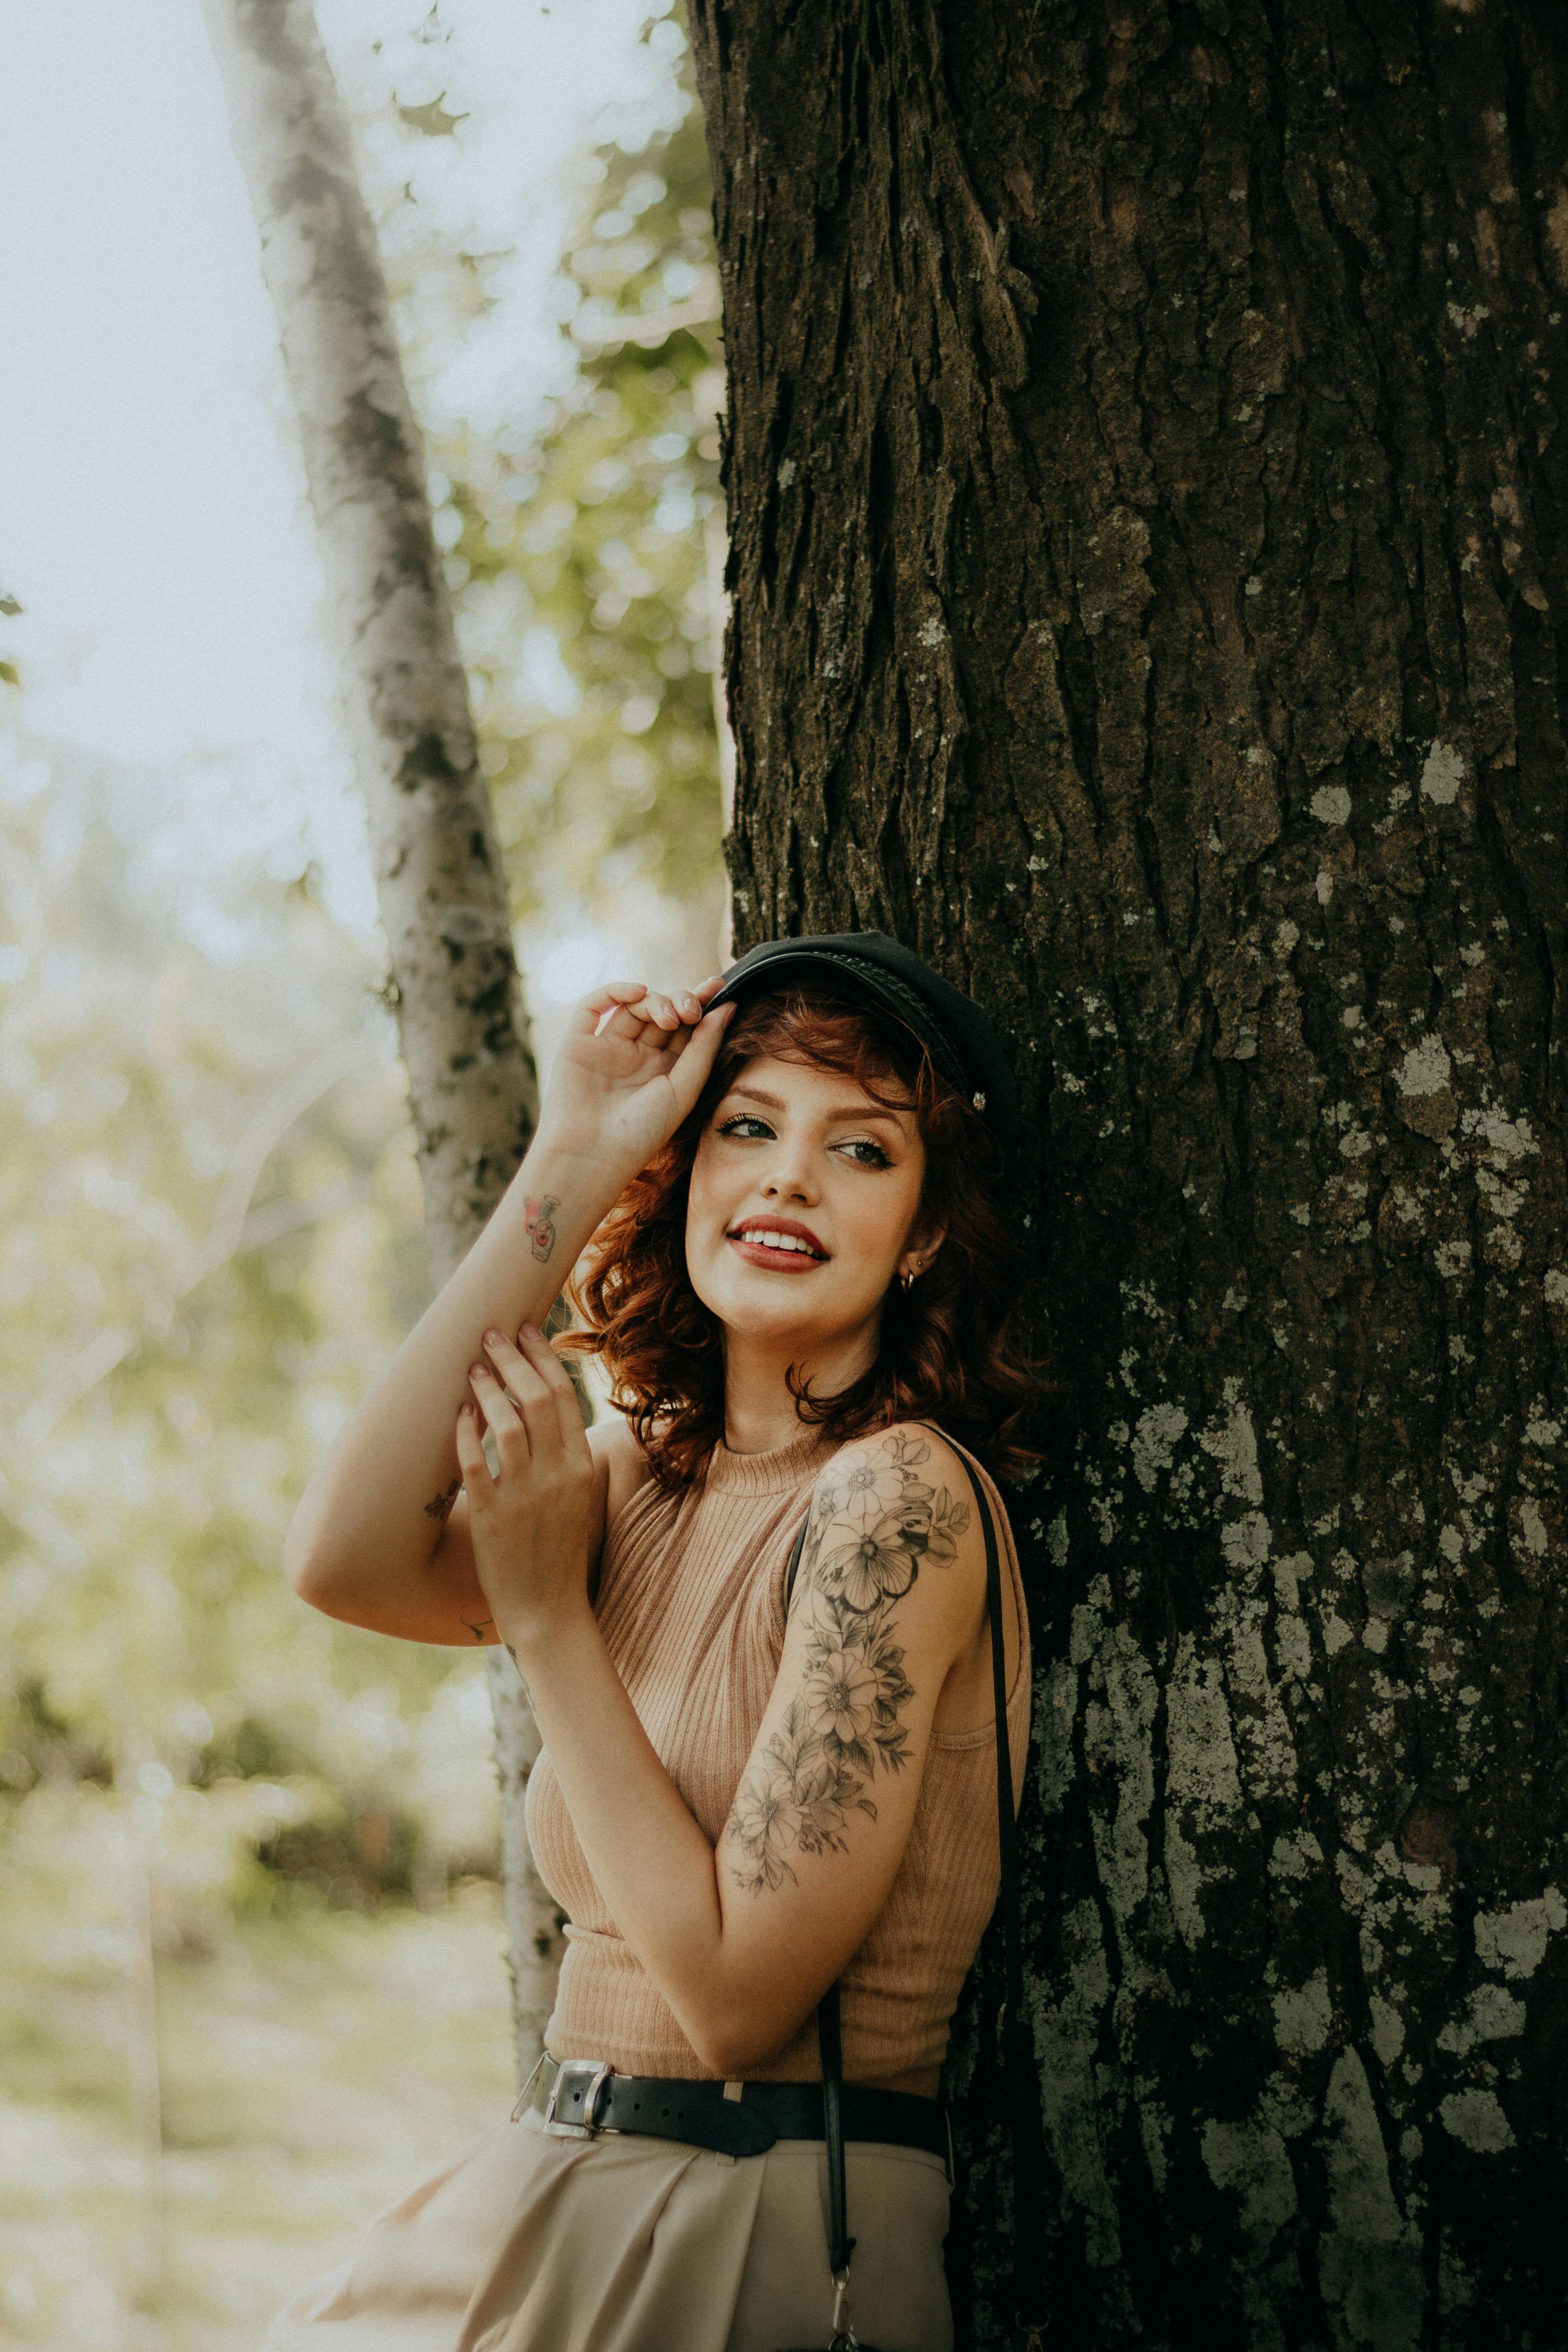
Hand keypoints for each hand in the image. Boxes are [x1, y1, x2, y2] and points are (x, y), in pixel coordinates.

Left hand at [455, 1325, 595, 1646]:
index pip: (564, 1397)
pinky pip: (474, 1464)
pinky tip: (457, 1414)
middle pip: (536, 1400)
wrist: (549, 1610)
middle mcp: (557, 1476)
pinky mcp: (491, 1517)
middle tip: (492, 1335)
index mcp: (581, 1468)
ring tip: (473, 1369)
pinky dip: (465, 1433)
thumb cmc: (559, 1552)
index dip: (544, 1358)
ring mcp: (524, 1497)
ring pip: (505, 1425)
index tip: (526, 1331)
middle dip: (512, 1359)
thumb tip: (541, 1410)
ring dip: (487, 1390)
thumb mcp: (577, 1498)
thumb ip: (565, 1456)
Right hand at [534, 977, 732, 1179]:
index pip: (685, 1028)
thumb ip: (704, 1047)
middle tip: (691, 1011)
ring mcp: (606, 1049)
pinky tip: (638, 991)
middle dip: (680, 1001)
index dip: (701, 1004)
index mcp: (664, 1071)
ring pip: (633, 1006)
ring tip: (669, 1017)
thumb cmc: (642, 1133)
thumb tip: (728, 1006)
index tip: (718, 986)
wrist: (592, 1156)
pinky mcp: (578, 1043)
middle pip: (662, 1012)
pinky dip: (615, 991)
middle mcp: (635, 1057)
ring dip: (655, 1000)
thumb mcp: (684, 1089)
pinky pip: (593, 1006)